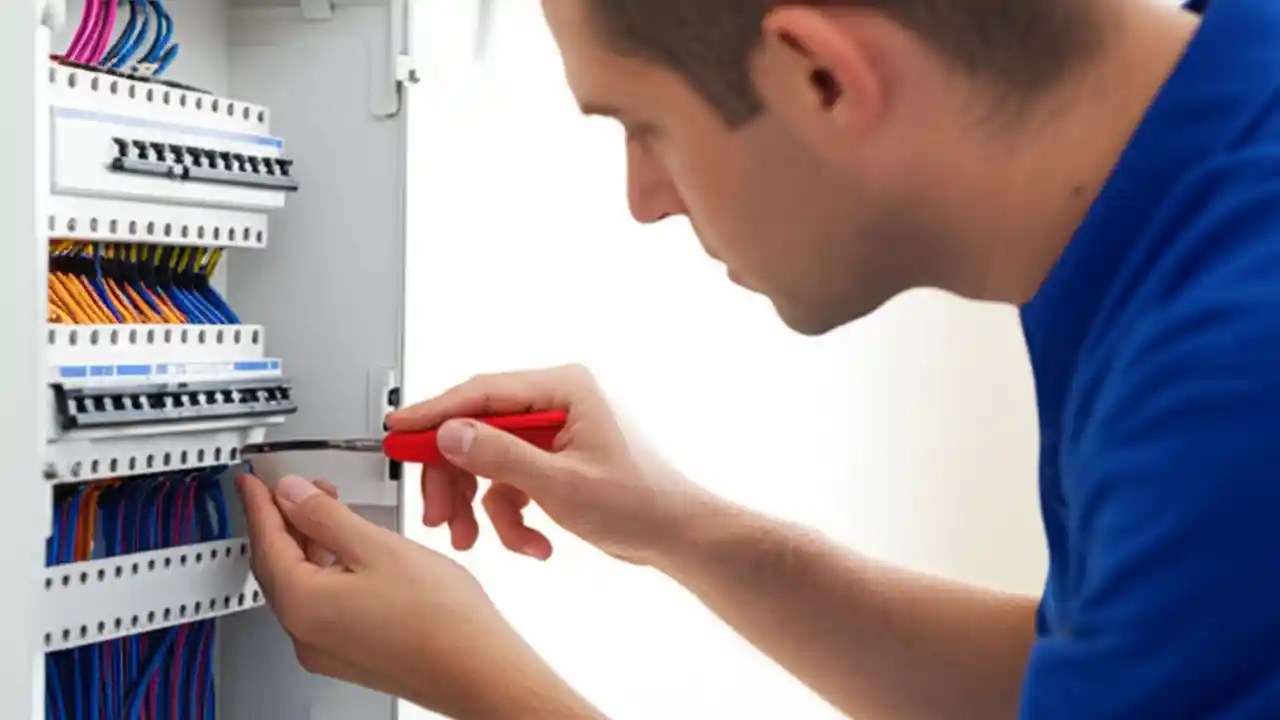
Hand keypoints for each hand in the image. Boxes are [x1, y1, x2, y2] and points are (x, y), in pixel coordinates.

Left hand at [239, 473, 600, 718]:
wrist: (480, 670)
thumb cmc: (441, 620)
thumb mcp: (378, 546)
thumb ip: (327, 516)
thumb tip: (293, 494)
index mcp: (303, 605)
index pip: (266, 542)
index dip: (260, 503)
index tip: (254, 481)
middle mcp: (306, 634)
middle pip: (278, 566)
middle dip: (284, 522)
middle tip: (292, 488)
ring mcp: (328, 650)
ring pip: (303, 585)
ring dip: (309, 544)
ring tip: (329, 511)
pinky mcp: (351, 656)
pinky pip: (324, 605)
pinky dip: (328, 571)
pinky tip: (351, 552)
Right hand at [386, 365, 719, 565]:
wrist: (675, 536)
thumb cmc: (641, 503)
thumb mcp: (561, 484)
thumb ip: (501, 456)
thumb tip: (450, 433)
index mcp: (564, 388)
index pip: (481, 393)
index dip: (434, 413)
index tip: (398, 431)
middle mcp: (555, 403)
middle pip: (476, 429)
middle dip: (456, 478)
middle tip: (439, 515)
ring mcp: (551, 432)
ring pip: (487, 461)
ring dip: (481, 506)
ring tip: (481, 541)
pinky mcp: (550, 460)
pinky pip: (508, 483)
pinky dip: (510, 517)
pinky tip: (531, 543)